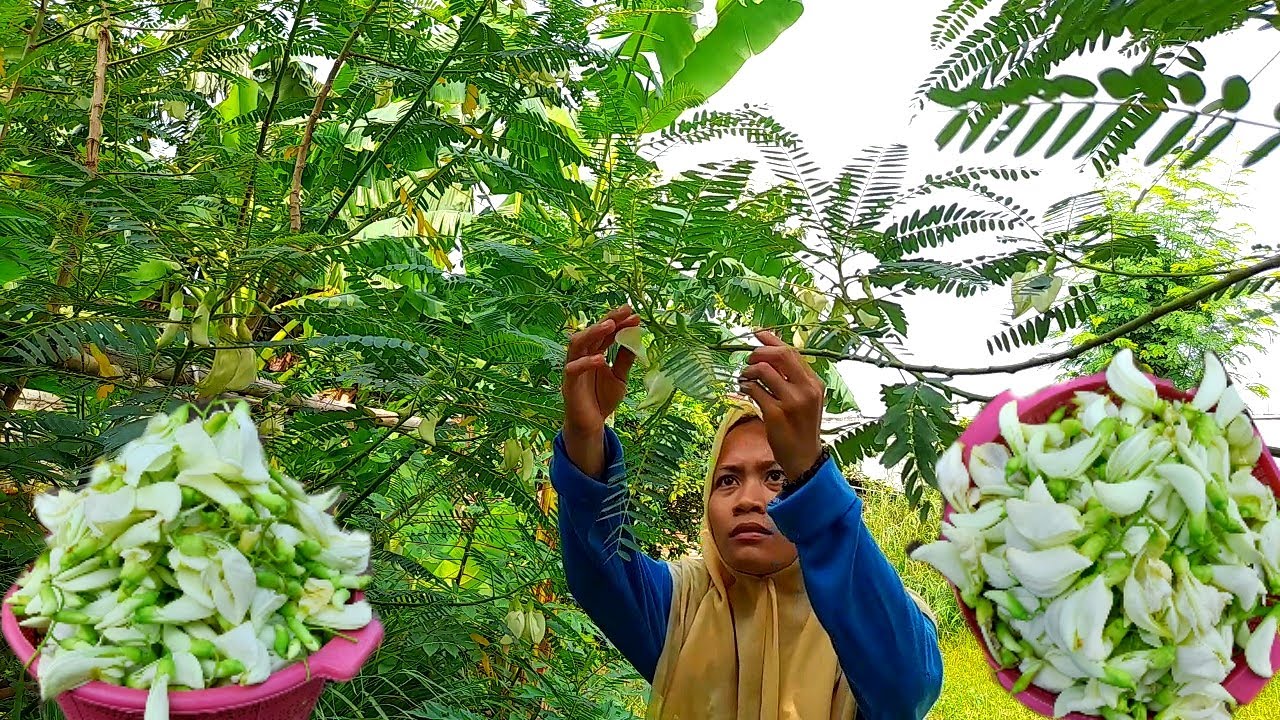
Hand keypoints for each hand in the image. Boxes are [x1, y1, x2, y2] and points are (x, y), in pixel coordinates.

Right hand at [561, 305, 640, 476]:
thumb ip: (624, 360)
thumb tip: (636, 338)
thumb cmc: (602, 399)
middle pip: (592, 332)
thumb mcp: (619, 378)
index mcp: (594, 352)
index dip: (619, 322)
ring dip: (593, 333)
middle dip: (608, 319)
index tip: (635, 314)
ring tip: (610, 325)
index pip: (606, 333)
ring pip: (578, 344)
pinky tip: (600, 359)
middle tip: (625, 310)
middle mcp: (582, 356)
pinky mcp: (569, 384)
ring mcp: (573, 368)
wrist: (591, 425)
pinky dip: (586, 363)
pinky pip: (573, 369)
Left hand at [737, 329, 825, 480]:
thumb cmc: (801, 427)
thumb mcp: (806, 399)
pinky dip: (745, 387)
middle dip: (758, 353)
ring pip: (763, 370)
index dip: (772, 341)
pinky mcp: (775, 414)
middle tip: (748, 360)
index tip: (758, 333)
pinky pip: (754, 390)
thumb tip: (771, 353)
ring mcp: (791, 402)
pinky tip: (744, 390)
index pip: (793, 352)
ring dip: (748, 371)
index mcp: (814, 383)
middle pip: (780, 356)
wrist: (804, 457)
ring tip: (744, 378)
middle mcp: (806, 389)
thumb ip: (793, 378)